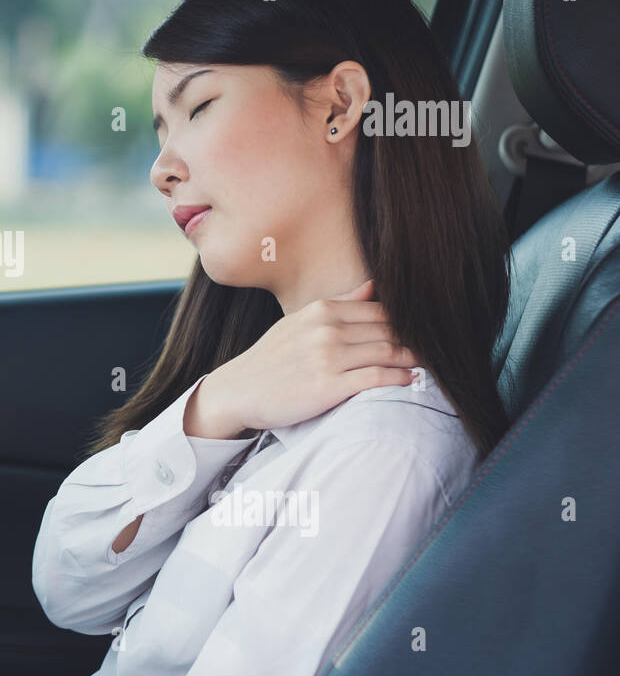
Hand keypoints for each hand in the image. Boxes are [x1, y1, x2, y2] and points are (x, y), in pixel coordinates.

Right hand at [183, 280, 420, 438]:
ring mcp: (328, 357)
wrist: (237, 391)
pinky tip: (410, 380)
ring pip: (388, 352)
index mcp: (321, 310)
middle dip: (416, 339)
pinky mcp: (329, 386)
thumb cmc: (270, 360)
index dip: (407, 320)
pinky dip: (399, 378)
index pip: (380, 310)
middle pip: (389, 330)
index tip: (424, 331)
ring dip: (414, 359)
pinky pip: (376, 378)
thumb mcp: (298, 323)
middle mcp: (326, 329)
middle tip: (438, 348)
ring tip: (429, 365)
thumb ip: (338, 304)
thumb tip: (372, 285)